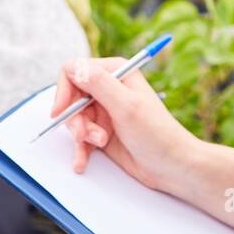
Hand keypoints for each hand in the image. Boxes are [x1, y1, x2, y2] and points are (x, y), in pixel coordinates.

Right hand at [49, 56, 198, 193]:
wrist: (173, 166)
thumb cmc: (157, 134)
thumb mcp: (126, 106)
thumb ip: (99, 84)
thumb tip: (74, 67)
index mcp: (116, 72)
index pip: (74, 70)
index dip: (64, 91)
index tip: (61, 111)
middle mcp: (109, 88)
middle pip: (71, 97)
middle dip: (75, 119)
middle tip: (86, 136)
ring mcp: (105, 110)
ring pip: (74, 119)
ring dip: (81, 135)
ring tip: (100, 145)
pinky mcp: (103, 130)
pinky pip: (81, 136)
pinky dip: (80, 149)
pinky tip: (83, 161)